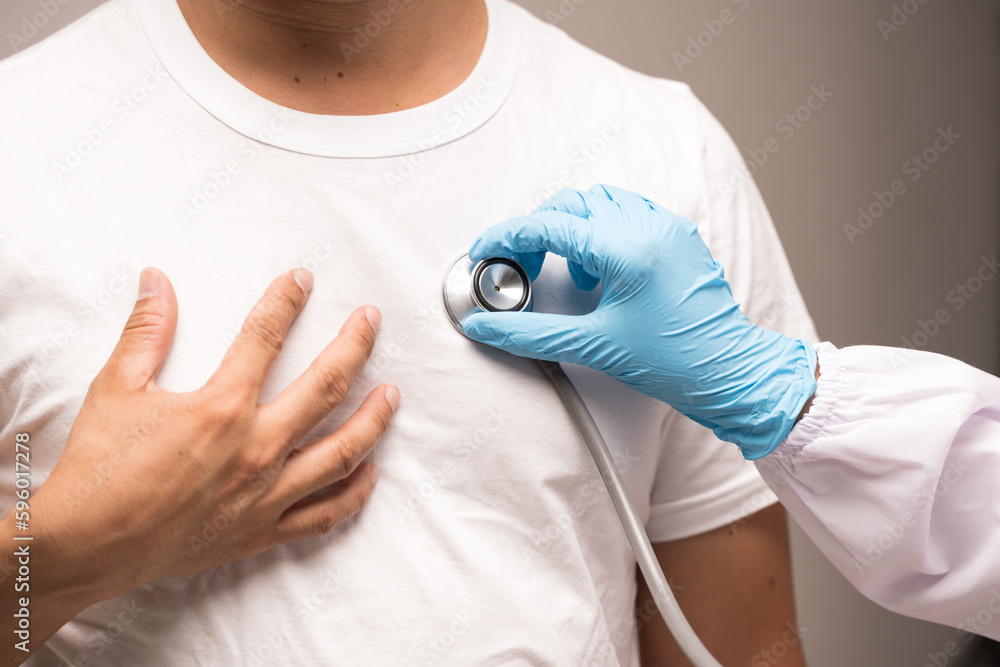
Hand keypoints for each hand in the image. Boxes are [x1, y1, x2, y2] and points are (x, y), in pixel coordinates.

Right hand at [2, 267, 397, 662]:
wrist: (87, 546)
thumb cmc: (98, 468)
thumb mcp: (116, 388)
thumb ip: (145, 331)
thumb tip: (157, 280)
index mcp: (222, 408)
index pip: (266, 338)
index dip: (286, 302)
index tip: (302, 280)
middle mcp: (256, 449)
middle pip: (326, 388)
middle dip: (354, 346)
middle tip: (371, 321)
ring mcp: (266, 493)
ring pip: (342, 452)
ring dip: (373, 420)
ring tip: (392, 394)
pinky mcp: (263, 531)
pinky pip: (325, 514)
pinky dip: (354, 494)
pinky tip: (370, 472)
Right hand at [463, 184, 814, 458]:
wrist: (731, 373)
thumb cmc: (674, 363)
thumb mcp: (594, 347)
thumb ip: (531, 334)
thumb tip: (485, 327)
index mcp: (626, 250)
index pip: (549, 224)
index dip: (507, 236)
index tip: (484, 250)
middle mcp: (648, 226)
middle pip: (571, 203)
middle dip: (538, 229)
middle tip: (523, 266)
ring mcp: (667, 227)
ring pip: (600, 201)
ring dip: (571, 226)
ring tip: (567, 271)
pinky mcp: (679, 235)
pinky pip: (629, 211)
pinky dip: (602, 228)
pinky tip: (600, 269)